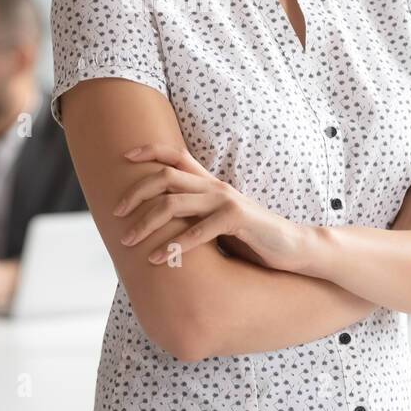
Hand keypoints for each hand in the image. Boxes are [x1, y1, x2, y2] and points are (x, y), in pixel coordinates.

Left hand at [116, 143, 311, 273]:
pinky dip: (175, 246)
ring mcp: (226, 201)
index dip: (149, 150)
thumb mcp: (218, 221)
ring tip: (127, 241)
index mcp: (209, 184)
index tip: (124, 157)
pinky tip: (157, 259)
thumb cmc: (251, 238)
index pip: (176, 155)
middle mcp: (215, 187)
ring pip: (175, 203)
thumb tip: (158, 226)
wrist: (295, 248)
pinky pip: (199, 231)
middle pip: (165, 177)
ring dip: (146, 223)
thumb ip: (194, 216)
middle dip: (135, 192)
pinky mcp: (238, 220)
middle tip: (115, 213)